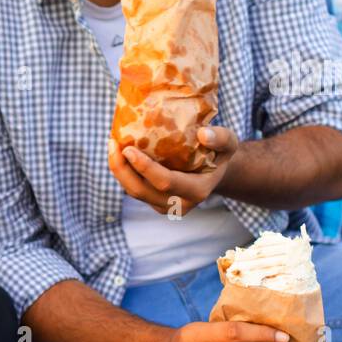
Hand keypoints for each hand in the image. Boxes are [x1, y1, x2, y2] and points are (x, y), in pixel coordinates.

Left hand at [108, 126, 238, 216]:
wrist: (215, 171)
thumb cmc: (219, 153)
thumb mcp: (229, 143)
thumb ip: (221, 138)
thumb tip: (203, 134)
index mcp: (197, 191)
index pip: (165, 182)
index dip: (144, 167)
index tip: (128, 149)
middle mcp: (179, 204)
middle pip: (141, 191)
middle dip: (122, 169)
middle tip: (112, 144)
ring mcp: (165, 207)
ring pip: (134, 192)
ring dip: (119, 171)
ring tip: (111, 146)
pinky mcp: (154, 203)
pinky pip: (134, 190)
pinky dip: (124, 173)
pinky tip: (118, 153)